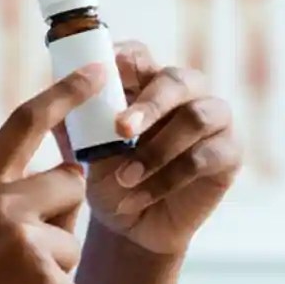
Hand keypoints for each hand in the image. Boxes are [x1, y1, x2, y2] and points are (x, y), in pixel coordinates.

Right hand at [0, 66, 105, 283]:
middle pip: (68, 182)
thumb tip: (64, 180)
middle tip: (22, 254)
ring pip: (73, 237)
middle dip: (62, 213)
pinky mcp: (47, 280)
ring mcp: (23, 242)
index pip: (24, 123)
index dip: (64, 93)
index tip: (96, 72)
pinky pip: (71, 280)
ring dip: (54, 265)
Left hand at [64, 42, 240, 254]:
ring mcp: (213, 119)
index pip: (138, 55)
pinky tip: (136, 197)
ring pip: (196, 118)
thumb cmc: (109, 178)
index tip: (99, 77)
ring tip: (124, 177)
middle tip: (119, 129)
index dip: (122, 61)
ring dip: (156, 150)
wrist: (130, 228)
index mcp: (146, 80)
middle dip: (148, 104)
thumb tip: (55, 92)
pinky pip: (202, 158)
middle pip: (176, 79)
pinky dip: (165, 180)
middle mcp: (185, 91)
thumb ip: (73, 122)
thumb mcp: (84, 151)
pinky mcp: (228, 153)